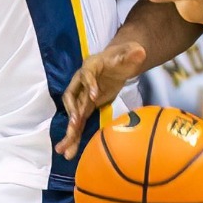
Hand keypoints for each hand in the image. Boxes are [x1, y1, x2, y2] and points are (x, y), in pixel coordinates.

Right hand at [59, 41, 146, 158]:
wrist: (118, 62)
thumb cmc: (123, 56)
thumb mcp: (129, 52)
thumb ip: (132, 54)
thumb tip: (139, 53)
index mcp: (90, 66)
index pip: (87, 75)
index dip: (89, 85)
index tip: (94, 97)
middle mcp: (81, 82)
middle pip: (73, 98)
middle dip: (73, 113)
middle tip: (73, 126)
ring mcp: (82, 96)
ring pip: (73, 114)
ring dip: (69, 131)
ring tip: (63, 150)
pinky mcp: (87, 106)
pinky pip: (79, 122)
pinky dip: (75, 135)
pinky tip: (70, 151)